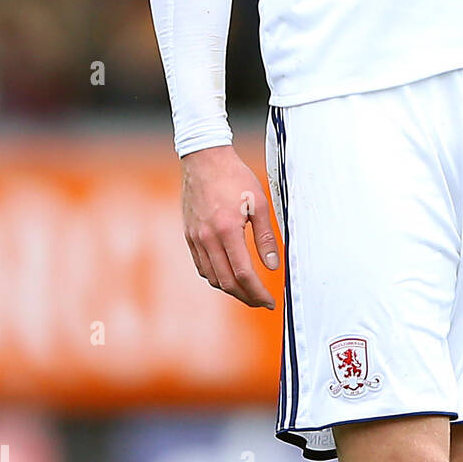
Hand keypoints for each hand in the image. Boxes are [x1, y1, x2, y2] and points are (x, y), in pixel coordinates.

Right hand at [181, 144, 278, 308]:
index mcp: (227, 230)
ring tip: (248, 290)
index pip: (243, 274)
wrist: (204, 160)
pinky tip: (229, 274)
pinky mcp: (189, 236)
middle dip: (246, 297)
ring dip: (231, 290)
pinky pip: (202, 266)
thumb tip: (273, 266)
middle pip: (226, 282)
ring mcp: (195, 238)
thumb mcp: (259, 203)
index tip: (270, 301)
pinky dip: (216, 277)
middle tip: (261, 301)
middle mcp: (207, 239)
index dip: (258, 293)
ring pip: (212, 278)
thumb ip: (266, 237)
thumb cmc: (235, 177)